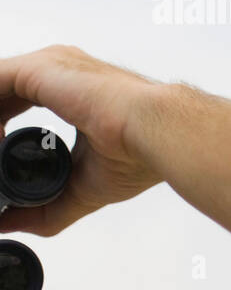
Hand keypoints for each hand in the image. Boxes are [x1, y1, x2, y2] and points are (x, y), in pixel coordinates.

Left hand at [0, 45, 165, 235]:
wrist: (156, 136)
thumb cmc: (138, 153)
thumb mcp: (80, 188)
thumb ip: (44, 206)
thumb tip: (10, 222)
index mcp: (75, 93)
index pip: (18, 103)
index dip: (1, 132)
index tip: (3, 157)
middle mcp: (61, 73)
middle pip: (2, 95)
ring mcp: (51, 67)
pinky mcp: (39, 68)